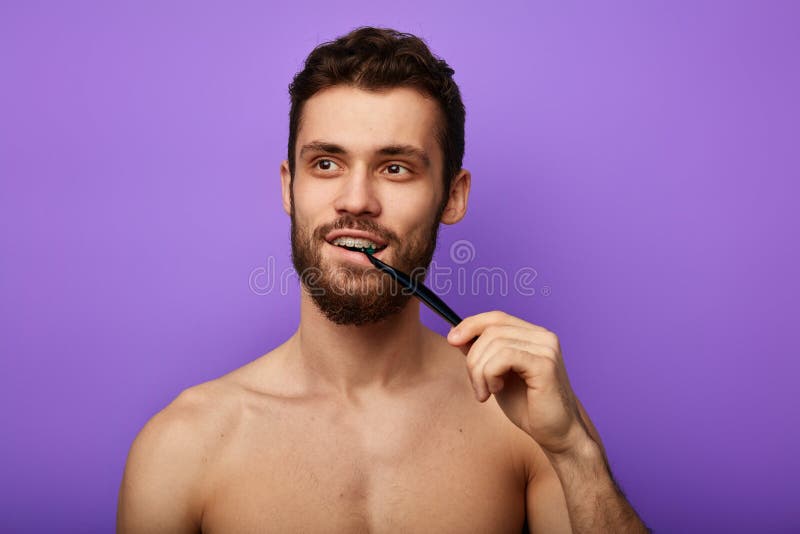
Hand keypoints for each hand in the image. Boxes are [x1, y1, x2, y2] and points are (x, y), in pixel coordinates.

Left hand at [446, 310, 588, 453]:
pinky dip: (491, 374)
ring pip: (495, 343)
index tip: (452, 340)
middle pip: (492, 330)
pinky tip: (496, 390)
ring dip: (480, 371)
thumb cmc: (527, 407)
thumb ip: (482, 354)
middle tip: (476, 386)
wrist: (555, 434)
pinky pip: (504, 357)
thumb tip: (457, 335)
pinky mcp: (545, 364)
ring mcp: (546, 348)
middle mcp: (543, 337)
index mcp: (533, 335)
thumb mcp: (497, 375)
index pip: (496, 317)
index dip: (470, 325)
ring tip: (485, 393)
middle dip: (473, 358)